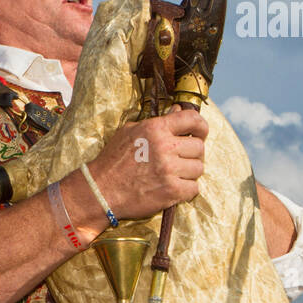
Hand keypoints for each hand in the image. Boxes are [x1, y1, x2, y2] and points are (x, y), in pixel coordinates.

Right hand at [84, 106, 208, 221]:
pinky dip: (186, 189)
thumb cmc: (113, 161)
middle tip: (180, 159)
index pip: (192, 119)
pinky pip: (194, 188)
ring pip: (198, 168)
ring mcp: (169, 170)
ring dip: (189, 172)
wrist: (100, 190)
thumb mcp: (130, 132)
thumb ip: (156, 122)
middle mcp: (165, 147)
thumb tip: (178, 111)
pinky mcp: (172, 191)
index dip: (201, 126)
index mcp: (155, 129)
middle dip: (191, 153)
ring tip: (174, 174)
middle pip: (198, 147)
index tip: (200, 133)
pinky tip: (173, 187)